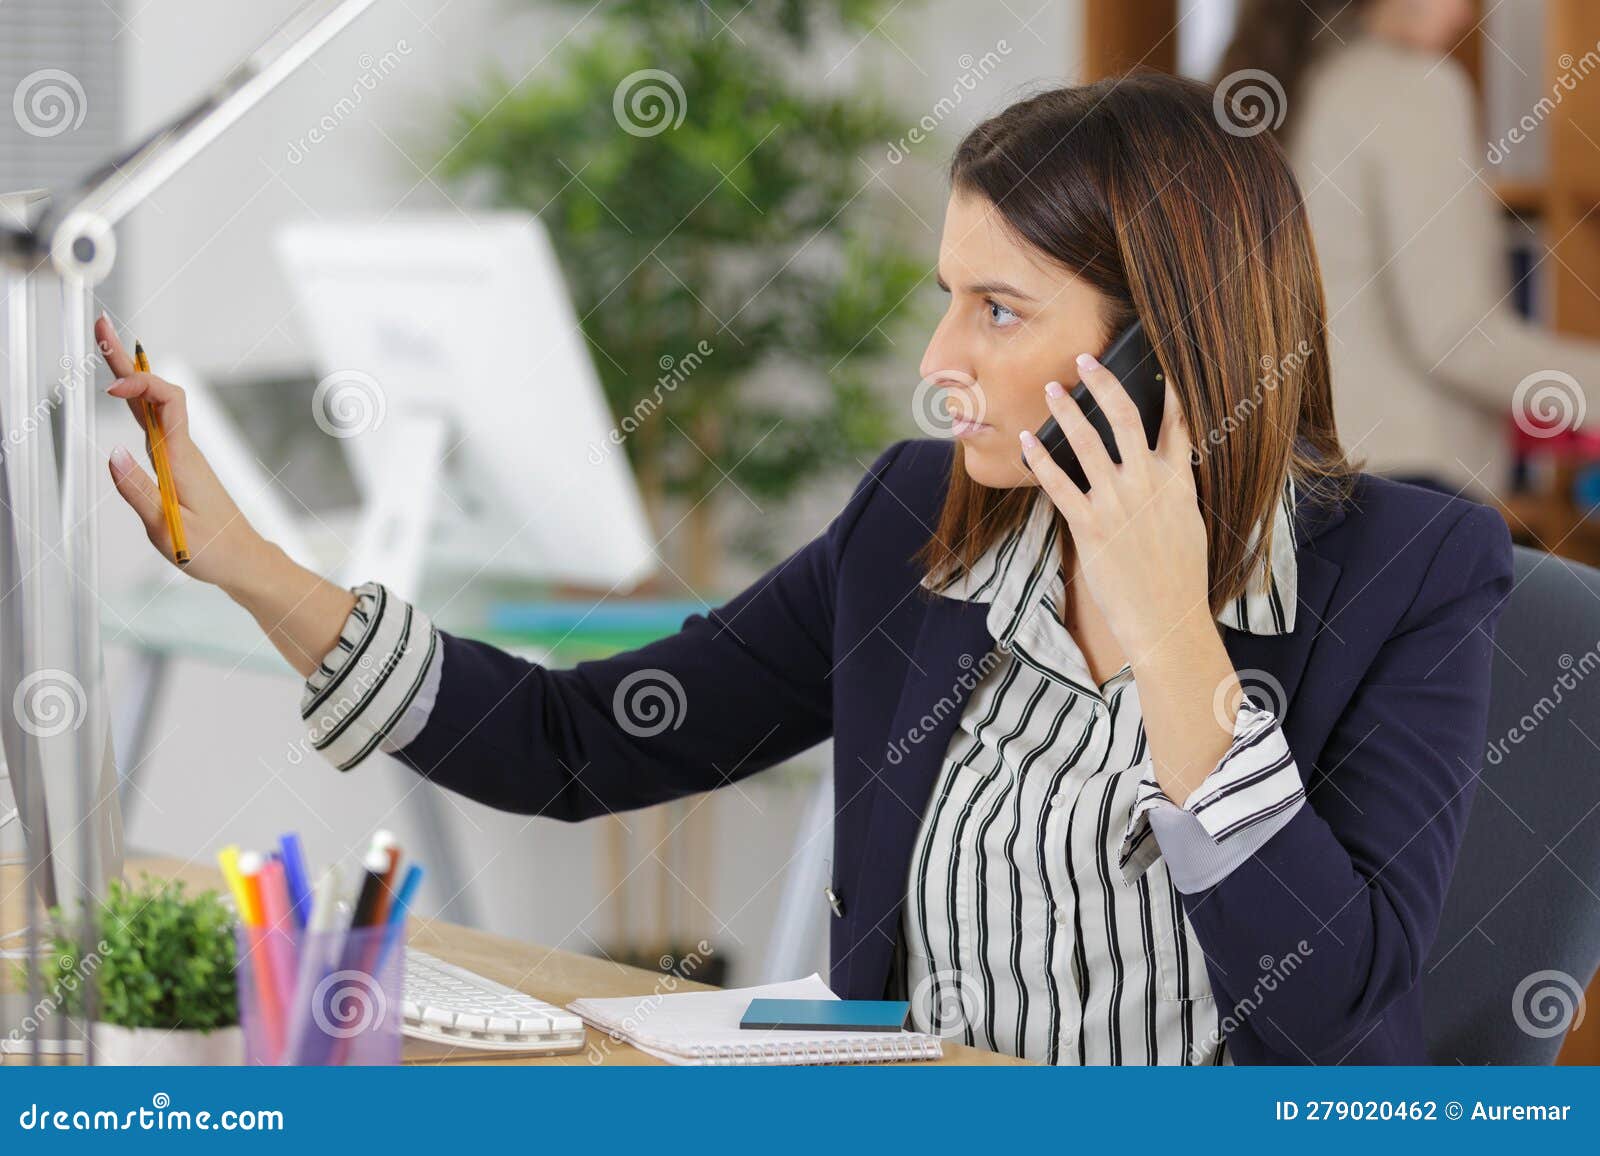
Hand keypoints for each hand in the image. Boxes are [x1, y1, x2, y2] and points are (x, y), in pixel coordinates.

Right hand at [96, 315, 267, 590]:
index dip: (139, 386)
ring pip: (153, 407)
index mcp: (182, 460)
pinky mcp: (178, 465)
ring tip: (104, 346)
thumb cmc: (213, 550)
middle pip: (156, 395)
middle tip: (102, 327)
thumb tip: (111, 454)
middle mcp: (183, 450)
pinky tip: (126, 392)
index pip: (166, 403)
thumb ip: (139, 492)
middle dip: (126, 361)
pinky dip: (136, 401)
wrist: (244, 560)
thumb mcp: (169, 529)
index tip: (111, 388)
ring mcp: (181, 456)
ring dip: (129, 376)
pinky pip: (155, 424)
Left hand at [1018, 352, 1209, 663]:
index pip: (1176, 421)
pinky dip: (1040, 459)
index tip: (1153, 359)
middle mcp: (1147, 484)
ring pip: (1087, 441)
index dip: (1166, 387)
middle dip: (1103, 382)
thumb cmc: (1179, 576)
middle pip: (1125, 416)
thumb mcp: (1189, 523)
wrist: (1166, 619)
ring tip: (1050, 389)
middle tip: (1084, 358)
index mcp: (1177, 481)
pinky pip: (1058, 483)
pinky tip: (1026, 442)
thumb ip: (1174, 488)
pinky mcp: (1089, 526)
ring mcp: (1116, 503)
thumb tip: (1164, 464)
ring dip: (1066, 411)